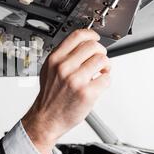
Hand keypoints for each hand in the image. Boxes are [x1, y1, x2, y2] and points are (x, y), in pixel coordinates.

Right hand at [22, 29, 110, 153]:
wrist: (46, 118)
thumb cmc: (49, 96)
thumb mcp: (49, 70)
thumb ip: (62, 56)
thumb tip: (82, 44)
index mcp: (54, 59)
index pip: (77, 36)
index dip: (90, 34)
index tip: (95, 38)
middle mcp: (64, 67)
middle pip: (93, 46)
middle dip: (100, 52)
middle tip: (99, 60)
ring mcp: (76, 80)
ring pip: (102, 60)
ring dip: (105, 66)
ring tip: (99, 73)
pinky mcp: (87, 93)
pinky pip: (106, 79)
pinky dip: (105, 81)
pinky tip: (97, 84)